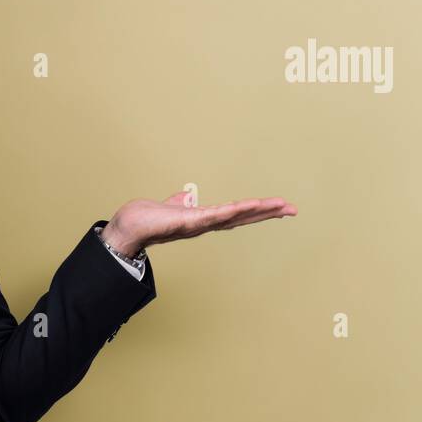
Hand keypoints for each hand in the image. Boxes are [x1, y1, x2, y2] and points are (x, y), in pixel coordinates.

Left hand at [101, 192, 296, 254]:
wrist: (129, 226)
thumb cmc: (148, 218)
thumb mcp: (171, 206)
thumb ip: (181, 201)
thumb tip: (187, 195)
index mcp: (204, 220)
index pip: (236, 215)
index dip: (257, 212)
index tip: (279, 207)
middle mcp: (205, 225)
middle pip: (243, 218)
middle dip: (268, 214)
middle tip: (293, 209)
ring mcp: (200, 224)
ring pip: (235, 216)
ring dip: (258, 211)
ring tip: (280, 205)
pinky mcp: (190, 222)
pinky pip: (217, 215)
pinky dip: (234, 210)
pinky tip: (250, 205)